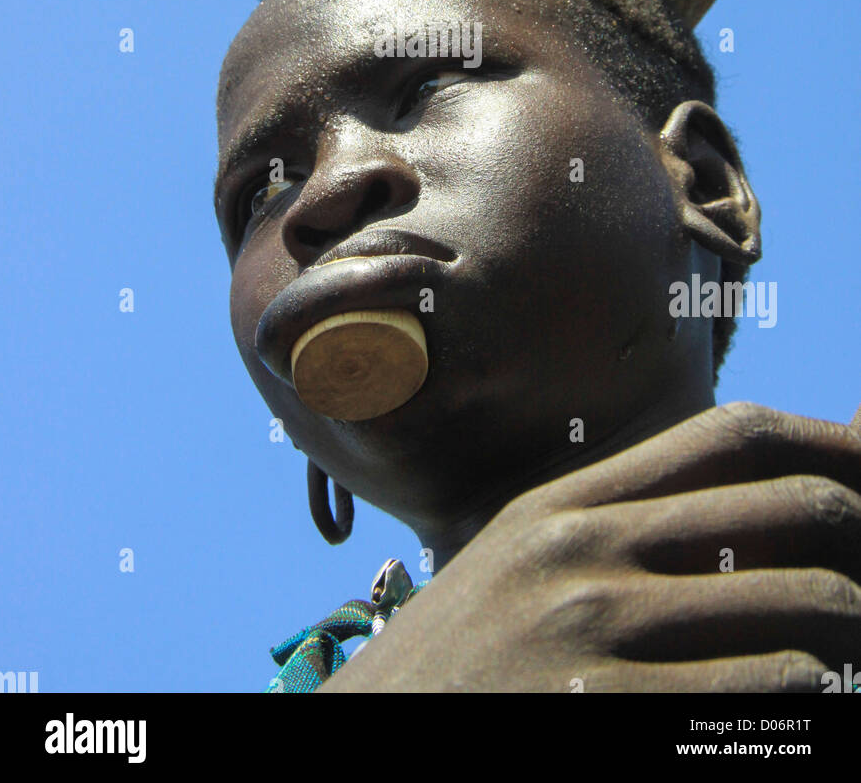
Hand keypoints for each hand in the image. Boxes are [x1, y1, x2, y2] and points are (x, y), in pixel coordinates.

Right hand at [319, 403, 860, 692]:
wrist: (367, 743)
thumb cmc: (456, 676)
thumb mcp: (518, 576)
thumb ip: (610, 533)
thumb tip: (743, 514)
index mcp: (564, 507)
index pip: (730, 435)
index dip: (828, 440)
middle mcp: (585, 553)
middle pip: (787, 505)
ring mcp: (596, 635)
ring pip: (803, 605)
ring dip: (854, 631)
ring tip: (856, 651)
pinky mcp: (608, 717)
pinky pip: (771, 694)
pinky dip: (814, 696)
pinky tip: (810, 700)